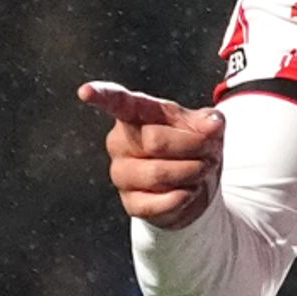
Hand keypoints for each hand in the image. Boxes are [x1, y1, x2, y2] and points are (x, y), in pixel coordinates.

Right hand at [79, 80, 224, 229]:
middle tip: (209, 150)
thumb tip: (211, 126)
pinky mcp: (131, 203)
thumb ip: (209, 121)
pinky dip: (183, 197)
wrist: (198, 184)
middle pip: (156, 141)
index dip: (101, 96)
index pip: (117, 102)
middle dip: (194, 146)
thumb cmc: (195, 145)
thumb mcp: (207, 125)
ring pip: (158, 173)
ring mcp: (121, 173)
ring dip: (192, 172)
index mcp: (136, 114)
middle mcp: (120, 142)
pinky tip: (188, 191)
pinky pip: (158, 203)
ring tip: (201, 169)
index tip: (86, 92)